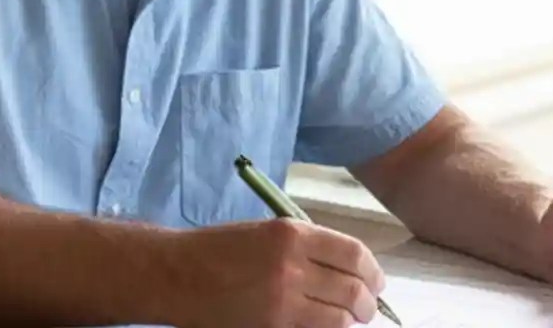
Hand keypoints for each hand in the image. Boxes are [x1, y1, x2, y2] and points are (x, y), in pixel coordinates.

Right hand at [170, 219, 386, 327]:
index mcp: (292, 234)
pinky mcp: (272, 326)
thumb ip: (304, 247)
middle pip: (352, 289)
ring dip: (350, 321)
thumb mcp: (265, 233)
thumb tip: (345, 270)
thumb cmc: (218, 250)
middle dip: (367, 303)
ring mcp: (282, 300)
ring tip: (349, 321)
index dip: (372, 271)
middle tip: (367, 309)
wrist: (175, 273)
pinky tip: (323, 327)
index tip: (376, 281)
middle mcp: (292, 265)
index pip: (353, 254)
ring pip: (339, 318)